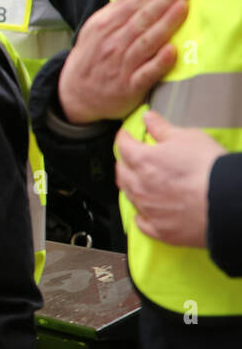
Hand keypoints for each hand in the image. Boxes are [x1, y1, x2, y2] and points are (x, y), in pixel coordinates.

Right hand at [58, 0, 191, 124]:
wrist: (74, 93)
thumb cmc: (94, 53)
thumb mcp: (102, 22)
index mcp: (107, 24)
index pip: (136, 2)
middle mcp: (113, 42)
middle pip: (142, 18)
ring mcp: (121, 65)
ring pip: (145, 42)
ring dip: (164, 25)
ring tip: (183, 7)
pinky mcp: (128, 87)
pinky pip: (145, 74)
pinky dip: (157, 63)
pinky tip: (170, 52)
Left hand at [115, 110, 223, 247]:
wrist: (227, 201)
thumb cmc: (209, 167)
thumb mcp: (188, 137)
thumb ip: (162, 128)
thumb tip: (148, 118)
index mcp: (141, 161)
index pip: (123, 145)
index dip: (125, 138)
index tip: (127, 135)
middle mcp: (139, 186)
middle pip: (122, 172)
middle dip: (125, 162)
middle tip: (132, 157)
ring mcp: (148, 210)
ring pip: (130, 196)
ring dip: (131, 186)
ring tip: (139, 181)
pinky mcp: (160, 229)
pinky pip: (142, 222)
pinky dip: (142, 215)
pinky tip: (146, 212)